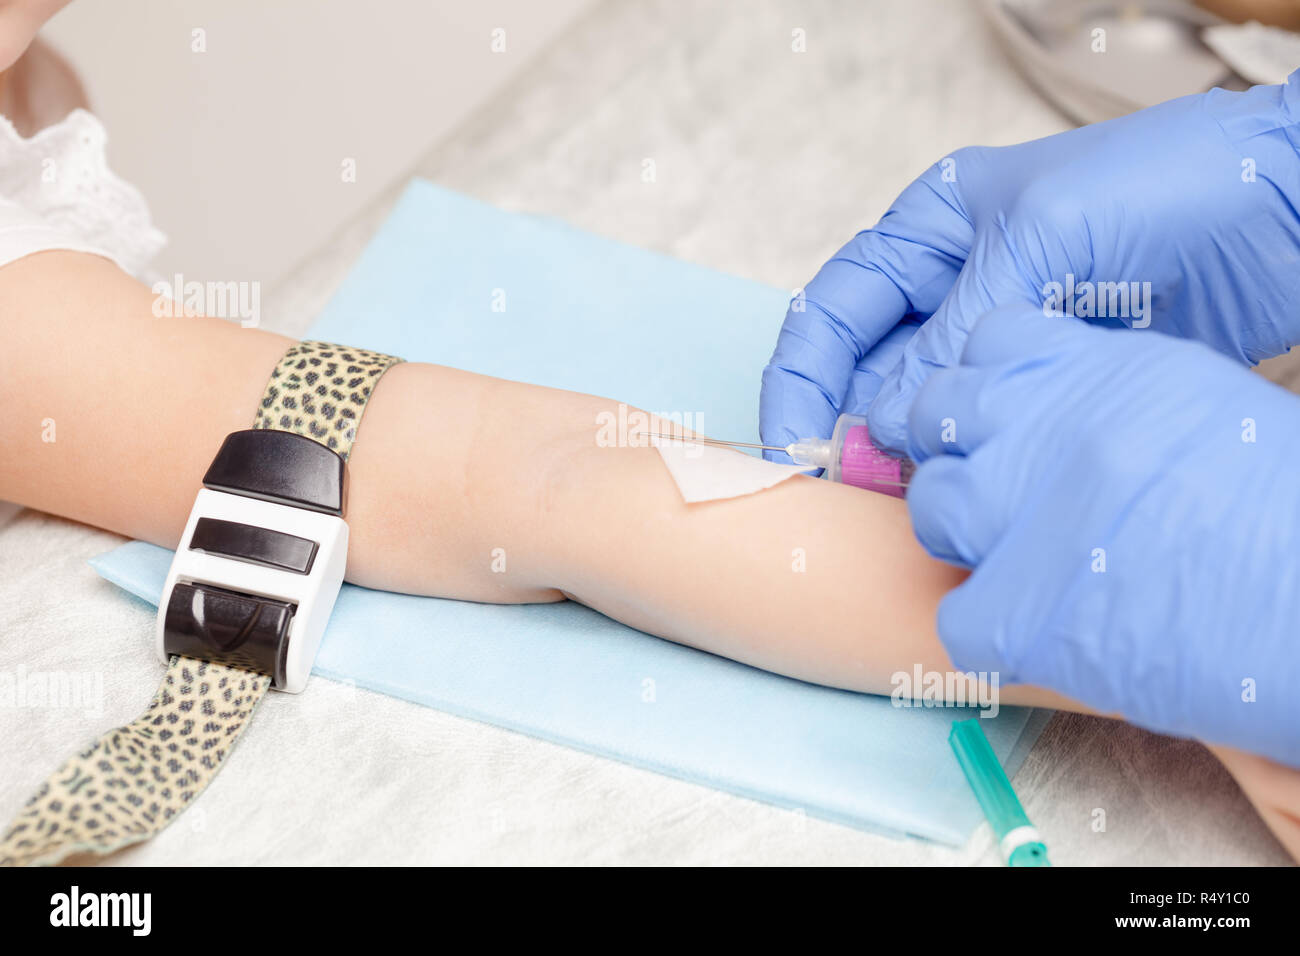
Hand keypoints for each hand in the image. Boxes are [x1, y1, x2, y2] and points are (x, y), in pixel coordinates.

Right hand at [760, 72, 1299, 455]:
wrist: (1284, 208)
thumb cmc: (1165, 185)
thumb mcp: (1040, 245)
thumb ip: (952, 338)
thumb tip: (882, 428)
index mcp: (935, 227)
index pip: (837, 306)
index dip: (802, 374)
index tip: (791, 440)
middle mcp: (955, 285)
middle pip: (866, 366)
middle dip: (841, 426)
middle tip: (834, 491)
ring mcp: (1002, 338)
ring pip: (920, 407)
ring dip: (896, 455)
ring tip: (886, 504)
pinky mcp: (1046, 384)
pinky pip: (980, 430)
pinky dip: (957, 466)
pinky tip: (948, 496)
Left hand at [907, 306, 1299, 766]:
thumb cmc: (1287, 504)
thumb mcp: (1199, 403)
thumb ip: (1107, 395)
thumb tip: (1049, 410)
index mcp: (1093, 370)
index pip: (991, 340)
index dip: (993, 384)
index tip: (1012, 419)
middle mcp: (1039, 429)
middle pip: (939, 417)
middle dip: (963, 451)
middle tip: (1007, 494)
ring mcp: (1015, 519)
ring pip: (932, 505)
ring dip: (964, 534)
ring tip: (1025, 564)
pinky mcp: (1014, 613)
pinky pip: (955, 614)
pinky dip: (990, 630)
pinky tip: (1042, 632)